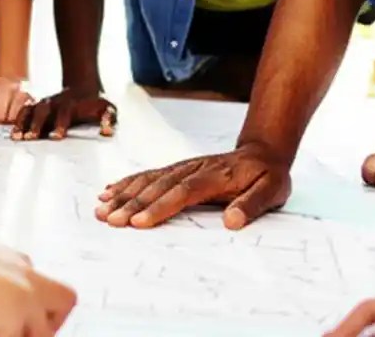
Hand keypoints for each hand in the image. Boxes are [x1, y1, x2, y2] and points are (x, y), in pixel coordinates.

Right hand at [11, 88, 116, 140]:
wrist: (82, 85)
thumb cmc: (94, 103)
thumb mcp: (107, 108)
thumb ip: (108, 119)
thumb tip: (107, 132)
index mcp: (71, 105)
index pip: (65, 114)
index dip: (60, 124)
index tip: (57, 137)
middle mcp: (55, 103)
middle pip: (43, 112)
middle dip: (37, 125)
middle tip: (31, 138)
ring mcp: (45, 103)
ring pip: (31, 111)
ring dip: (23, 123)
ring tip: (16, 138)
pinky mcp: (37, 106)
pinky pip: (24, 111)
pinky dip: (17, 121)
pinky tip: (12, 134)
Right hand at [95, 141, 290, 229]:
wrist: (263, 151)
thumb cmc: (268, 175)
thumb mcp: (273, 190)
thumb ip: (252, 204)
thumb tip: (232, 221)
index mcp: (216, 176)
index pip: (183, 192)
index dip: (161, 207)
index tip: (140, 222)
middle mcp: (193, 169)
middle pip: (158, 187)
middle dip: (131, 204)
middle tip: (109, 219)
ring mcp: (183, 167)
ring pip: (149, 180)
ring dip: (124, 194)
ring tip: (101, 208)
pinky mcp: (177, 169)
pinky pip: (149, 174)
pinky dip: (128, 182)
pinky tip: (111, 190)